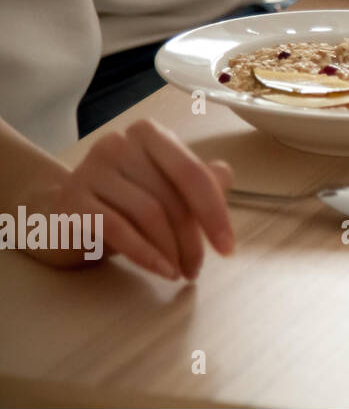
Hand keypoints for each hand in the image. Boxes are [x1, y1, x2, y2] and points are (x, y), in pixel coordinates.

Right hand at [22, 120, 235, 278]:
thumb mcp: (163, 190)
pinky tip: (162, 270)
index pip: (191, 173)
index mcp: (149, 135)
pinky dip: (146, 254)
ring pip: (149, 213)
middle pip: (171, 197)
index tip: (229, 247)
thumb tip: (224, 175)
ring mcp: (91, 169)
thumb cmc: (122, 203)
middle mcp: (119, 144)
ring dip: (171, 250)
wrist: (59, 217)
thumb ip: (196, 182)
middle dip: (191, 239)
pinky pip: (118, 229)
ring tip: (179, 273)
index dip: (215, 212)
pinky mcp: (71, 200)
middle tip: (197, 269)